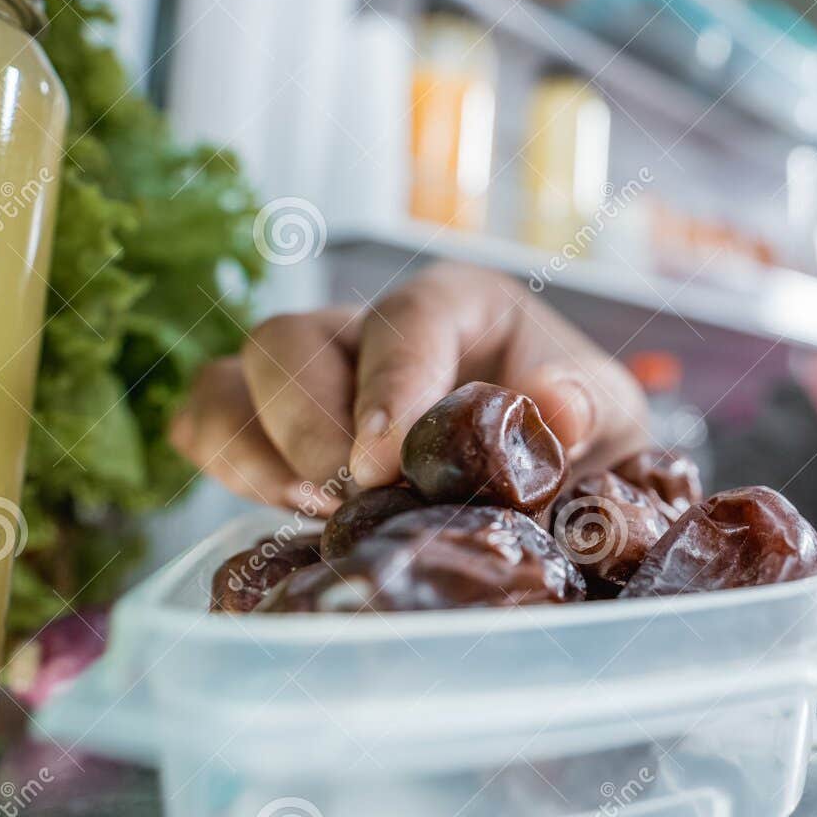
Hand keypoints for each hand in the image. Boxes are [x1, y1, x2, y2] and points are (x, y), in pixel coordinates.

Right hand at [170, 264, 648, 513]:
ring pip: (233, 376)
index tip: (384, 459)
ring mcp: (315, 375)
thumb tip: (554, 409)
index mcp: (457, 304)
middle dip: (308, 421)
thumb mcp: (610, 414)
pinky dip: (223, 461)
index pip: (406, 320)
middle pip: (291, 339)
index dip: (389, 386)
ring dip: (257, 449)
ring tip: (314, 511)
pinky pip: (207, 418)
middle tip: (349, 494)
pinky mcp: (275, 426)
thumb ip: (585, 405)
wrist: (562, 475)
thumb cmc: (577, 431)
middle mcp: (371, 328)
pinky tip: (283, 511)